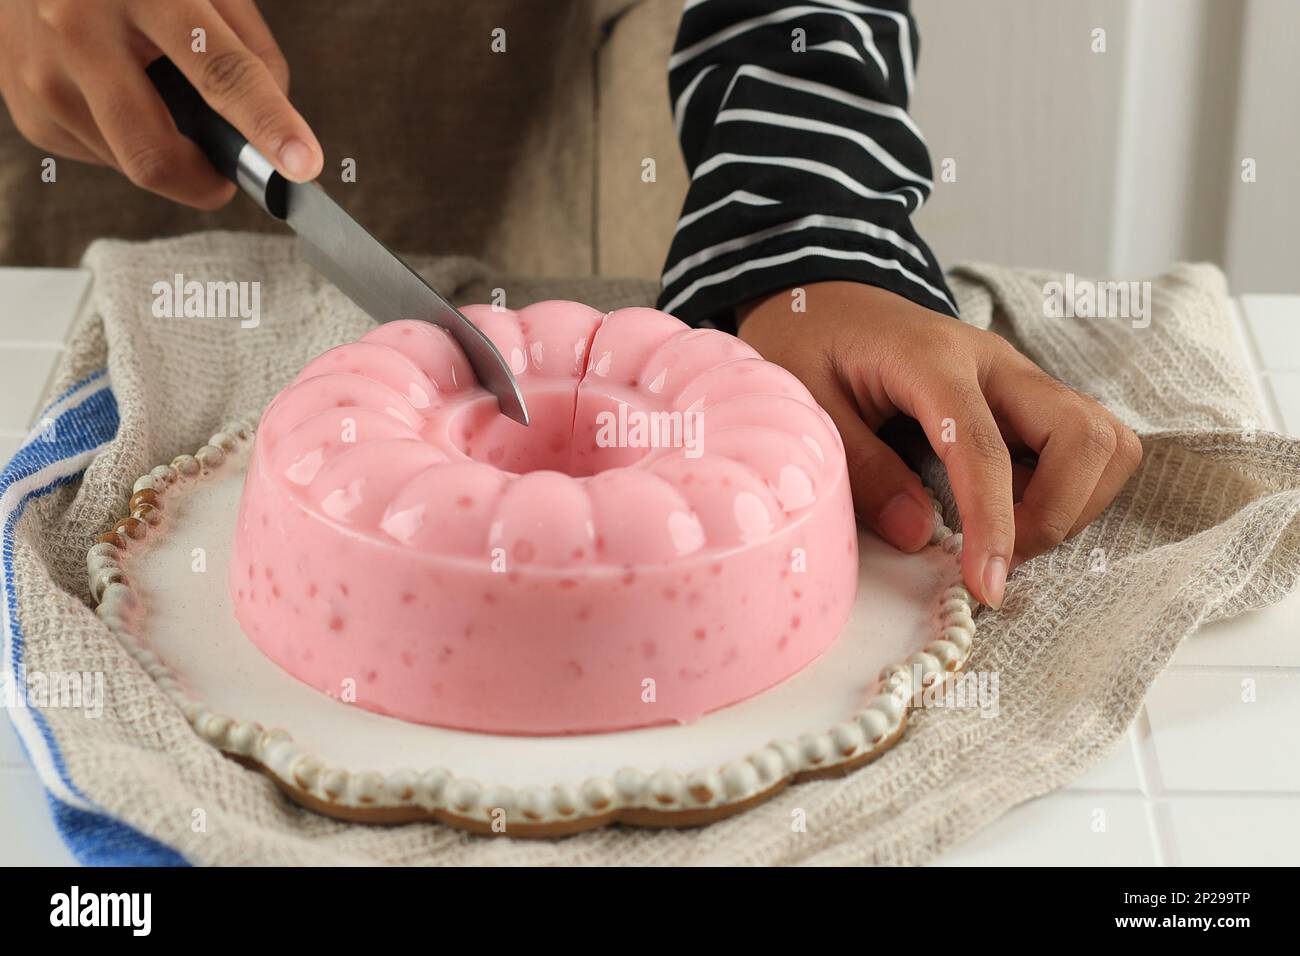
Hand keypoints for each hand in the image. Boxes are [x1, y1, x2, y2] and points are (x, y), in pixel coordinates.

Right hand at [0, 0, 321, 206]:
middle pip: (157, 152)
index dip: (267, 124)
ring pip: (131, 164)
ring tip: (159, 97)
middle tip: (231, 172)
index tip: (302, 164)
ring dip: (167, 153)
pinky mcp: (29, 111)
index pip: (219, 71)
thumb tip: (276, 130)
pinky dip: (128, 143)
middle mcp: (79, 32)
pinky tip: (118, 95)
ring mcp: (42, 76)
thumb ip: (248, 51)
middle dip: (207, 181)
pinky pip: (103, 157)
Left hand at [737, 281, 1141, 608]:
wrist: (831, 301)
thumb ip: (862, 469)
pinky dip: (1067, 490)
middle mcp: (996, 363)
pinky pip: (1084, 446)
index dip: (993, 524)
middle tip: (993, 557)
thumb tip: (920, 536)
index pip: (985, 448)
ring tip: (1002, 530)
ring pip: (1102, 441)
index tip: (986, 586)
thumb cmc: (813, 346)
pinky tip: (1008, 505)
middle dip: (1055, 514)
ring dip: (1071, 503)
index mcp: (933, 359)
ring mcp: (1021, 378)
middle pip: (1083, 436)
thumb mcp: (809, 407)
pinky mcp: (1029, 399)